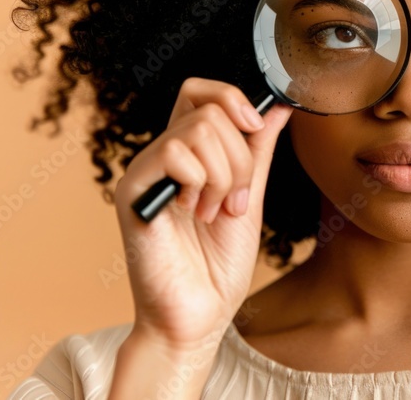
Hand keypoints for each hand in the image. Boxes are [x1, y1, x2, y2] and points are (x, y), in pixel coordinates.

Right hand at [111, 77, 291, 351]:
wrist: (198, 316)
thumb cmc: (218, 267)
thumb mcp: (250, 197)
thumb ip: (258, 151)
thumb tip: (277, 107)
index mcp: (189, 155)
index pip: (198, 93)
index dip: (231, 97)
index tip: (256, 129)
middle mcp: (163, 156)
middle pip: (209, 111)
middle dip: (240, 158)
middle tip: (233, 201)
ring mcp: (146, 172)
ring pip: (198, 130)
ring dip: (223, 176)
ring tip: (213, 213)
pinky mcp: (133, 191)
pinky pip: (174, 154)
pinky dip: (200, 184)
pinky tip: (192, 214)